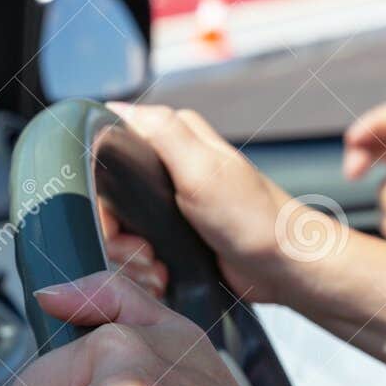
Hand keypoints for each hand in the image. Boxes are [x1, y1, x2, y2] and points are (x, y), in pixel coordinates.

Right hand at [107, 103, 343, 304]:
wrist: (285, 267)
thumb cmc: (255, 220)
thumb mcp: (203, 168)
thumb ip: (161, 132)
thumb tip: (117, 108)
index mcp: (173, 138)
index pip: (107, 151)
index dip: (101, 190)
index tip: (116, 220)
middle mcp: (168, 167)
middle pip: (108, 198)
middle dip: (117, 235)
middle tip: (142, 251)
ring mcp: (169, 204)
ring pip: (120, 229)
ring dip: (132, 259)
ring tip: (158, 268)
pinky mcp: (173, 235)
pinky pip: (138, 252)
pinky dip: (145, 270)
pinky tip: (163, 277)